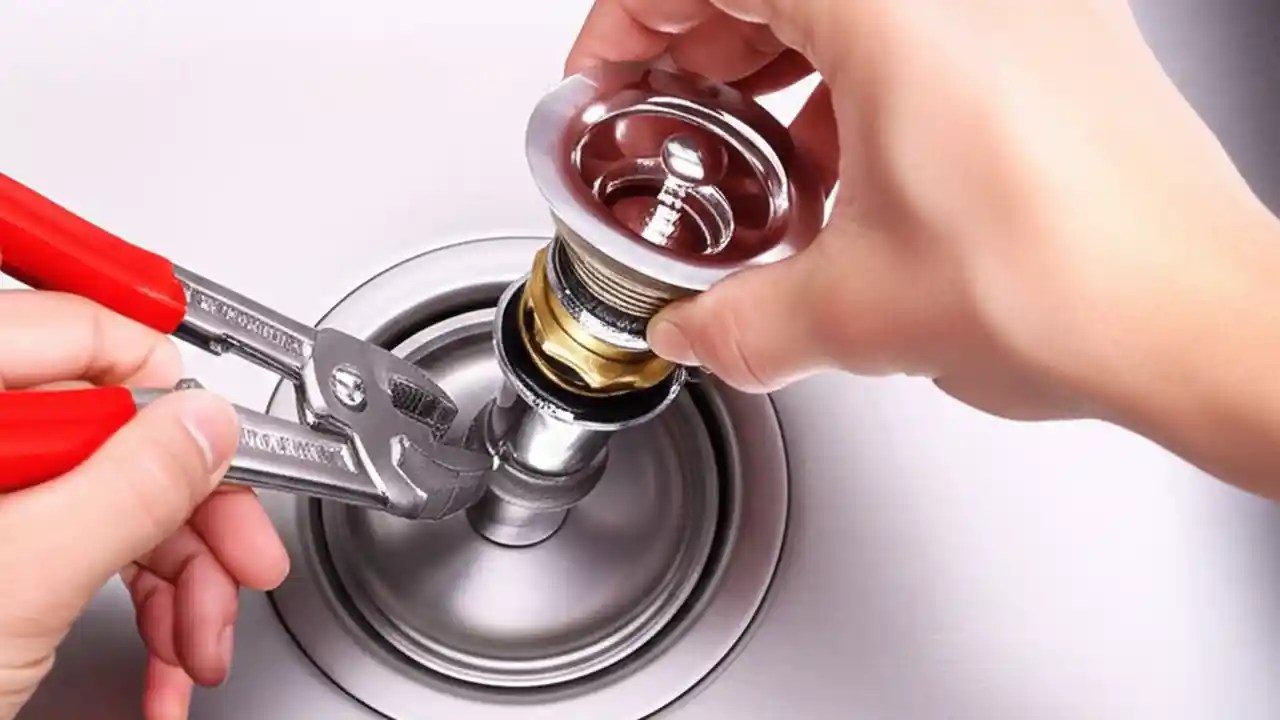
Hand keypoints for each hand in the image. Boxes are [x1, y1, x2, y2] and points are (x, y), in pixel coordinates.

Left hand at [0, 290, 289, 719]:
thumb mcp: (21, 582)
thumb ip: (127, 488)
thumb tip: (206, 423)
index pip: (78, 334)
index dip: (168, 391)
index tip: (224, 453)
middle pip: (110, 436)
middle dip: (192, 518)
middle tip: (241, 564)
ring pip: (111, 504)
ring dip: (179, 582)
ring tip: (192, 651)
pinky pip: (86, 553)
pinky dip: (140, 608)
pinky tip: (158, 660)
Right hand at [568, 1, 1279, 487]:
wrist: (1200, 318)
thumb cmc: (1071, 282)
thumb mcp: (855, 310)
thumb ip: (741, 322)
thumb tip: (694, 333)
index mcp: (889, 5)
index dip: (630, 20)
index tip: (610, 76)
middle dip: (698, 48)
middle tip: (667, 117)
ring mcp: (1020, 3)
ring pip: (849, 2)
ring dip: (778, 68)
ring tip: (753, 155)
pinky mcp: (1055, 42)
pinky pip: (921, 29)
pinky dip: (857, 81)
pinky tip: (843, 167)